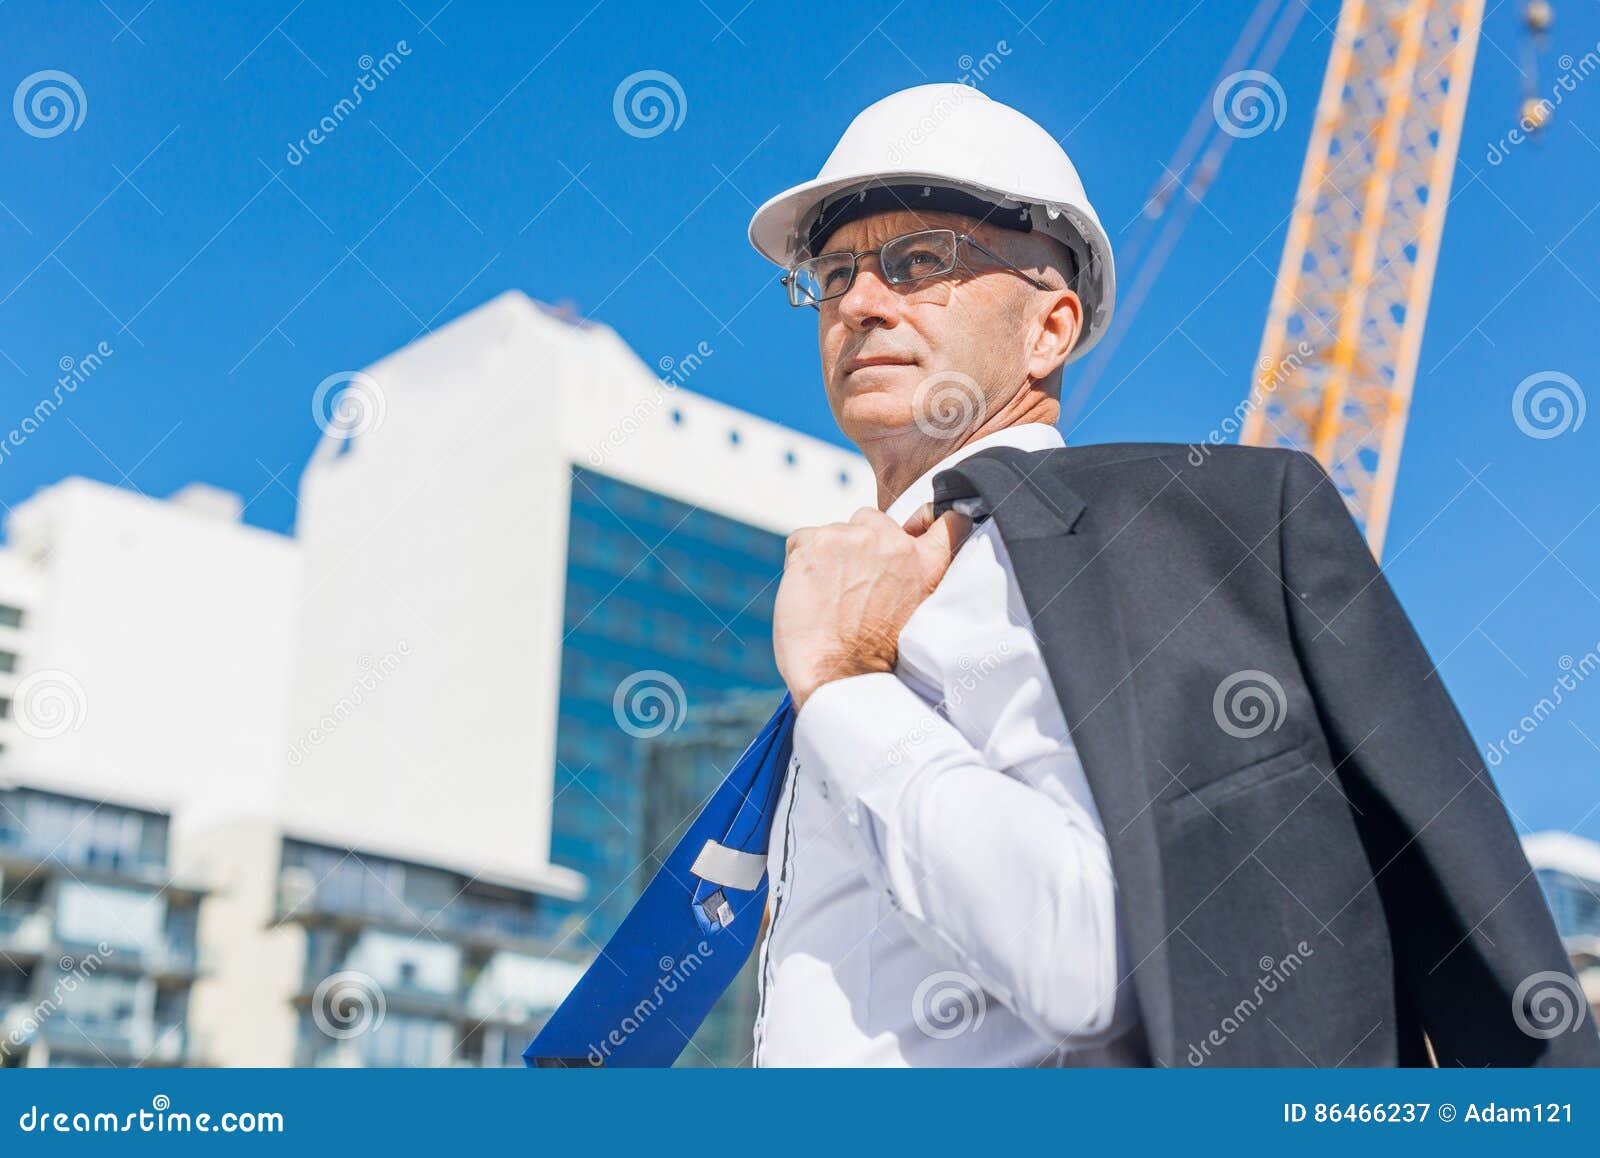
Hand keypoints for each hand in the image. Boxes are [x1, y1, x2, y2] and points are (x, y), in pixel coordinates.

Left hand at [773, 503, 971, 710]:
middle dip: (862, 544)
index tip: (919, 528)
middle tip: (854, 584)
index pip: (949, 522)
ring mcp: (853, 539)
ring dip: (829, 555)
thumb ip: (917, 574)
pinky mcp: (815, 543)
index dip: (930, 520)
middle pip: (873, 520)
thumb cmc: (874, 655)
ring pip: (836, 530)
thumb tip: (905, 549)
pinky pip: (803, 539)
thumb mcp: (918, 612)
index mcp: (927, 564)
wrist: (838, 675)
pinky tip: (808, 591)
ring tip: (829, 595)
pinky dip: (801, 560)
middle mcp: (893, 544)